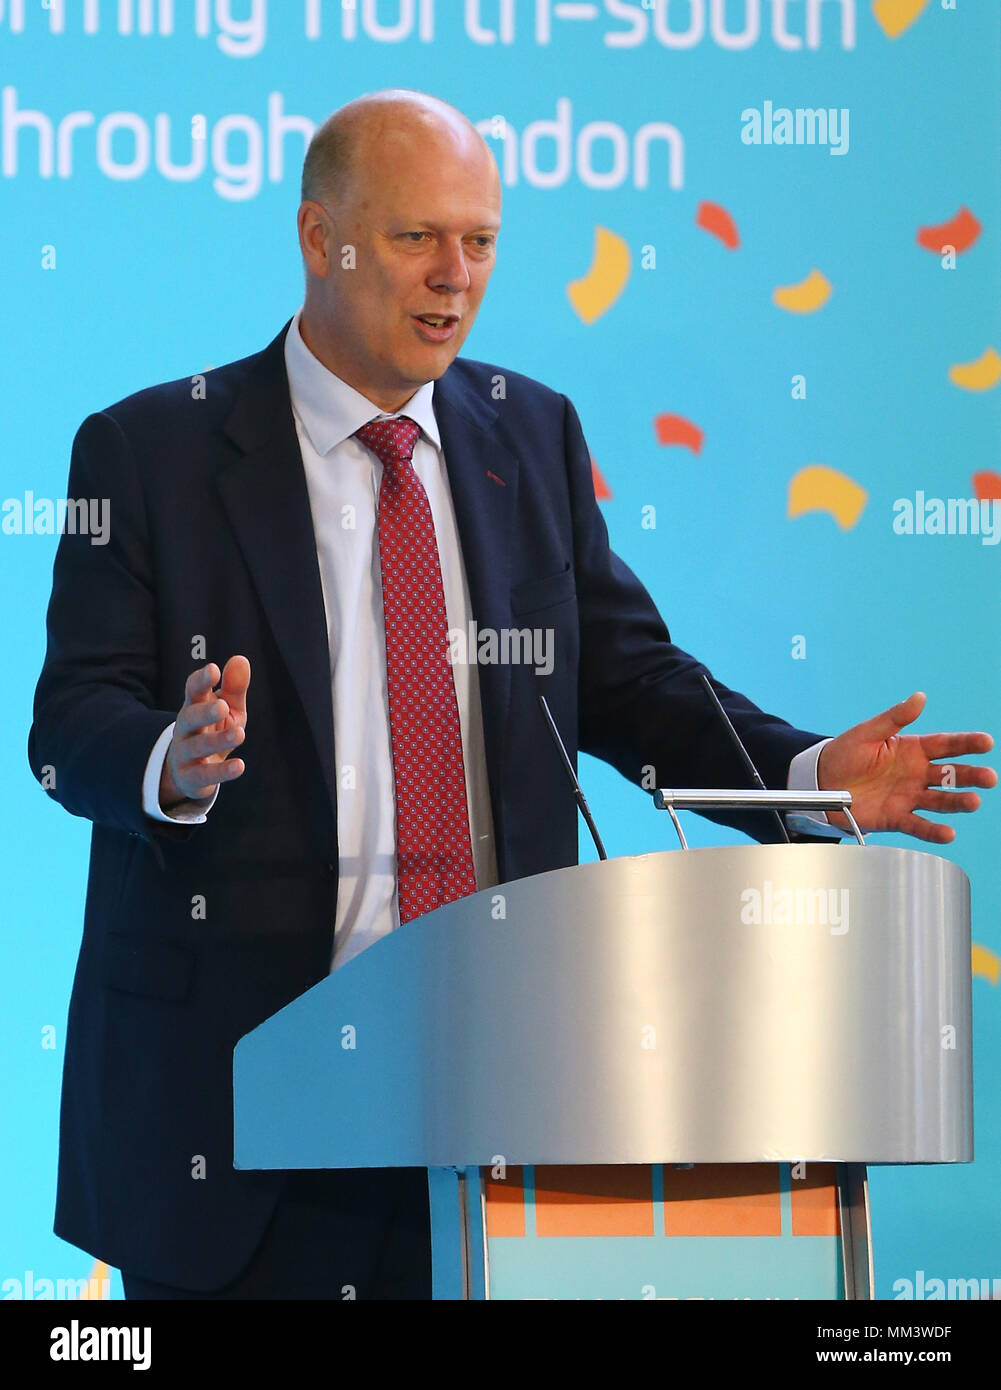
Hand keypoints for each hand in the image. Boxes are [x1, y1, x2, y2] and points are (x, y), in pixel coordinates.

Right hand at [159, 657, 249, 808]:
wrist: (191, 771)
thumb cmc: (214, 730)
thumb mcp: (228, 709)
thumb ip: (234, 687)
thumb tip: (241, 659)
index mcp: (194, 707)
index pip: (193, 691)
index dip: (201, 680)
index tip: (213, 669)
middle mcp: (186, 729)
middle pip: (189, 718)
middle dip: (204, 712)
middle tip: (221, 705)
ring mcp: (186, 754)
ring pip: (197, 747)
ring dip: (217, 740)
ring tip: (240, 733)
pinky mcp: (192, 777)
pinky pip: (205, 775)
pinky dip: (222, 771)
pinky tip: (239, 766)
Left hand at [817, 691, 994, 843]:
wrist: (820, 781)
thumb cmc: (845, 753)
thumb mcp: (868, 732)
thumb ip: (894, 718)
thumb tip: (920, 697)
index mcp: (913, 750)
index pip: (946, 745)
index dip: (967, 743)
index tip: (986, 742)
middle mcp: (916, 774)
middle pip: (950, 775)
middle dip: (971, 776)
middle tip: (988, 777)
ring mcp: (909, 797)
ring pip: (940, 801)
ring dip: (958, 802)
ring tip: (973, 802)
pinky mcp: (896, 817)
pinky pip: (918, 825)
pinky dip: (933, 831)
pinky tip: (948, 833)